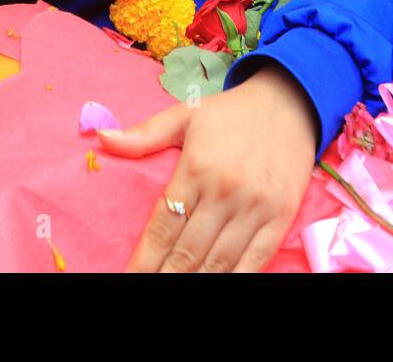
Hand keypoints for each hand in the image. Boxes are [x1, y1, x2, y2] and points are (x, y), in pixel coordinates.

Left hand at [100, 63, 319, 271]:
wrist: (290, 103)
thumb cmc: (231, 113)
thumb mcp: (185, 115)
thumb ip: (144, 135)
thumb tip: (102, 139)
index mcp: (197, 167)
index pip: (163, 226)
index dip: (144, 259)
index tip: (130, 277)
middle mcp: (226, 191)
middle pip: (188, 252)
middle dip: (166, 276)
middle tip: (148, 289)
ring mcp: (256, 208)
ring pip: (219, 263)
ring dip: (196, 282)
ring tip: (175, 289)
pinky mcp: (280, 218)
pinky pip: (254, 262)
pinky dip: (234, 279)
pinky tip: (215, 284)